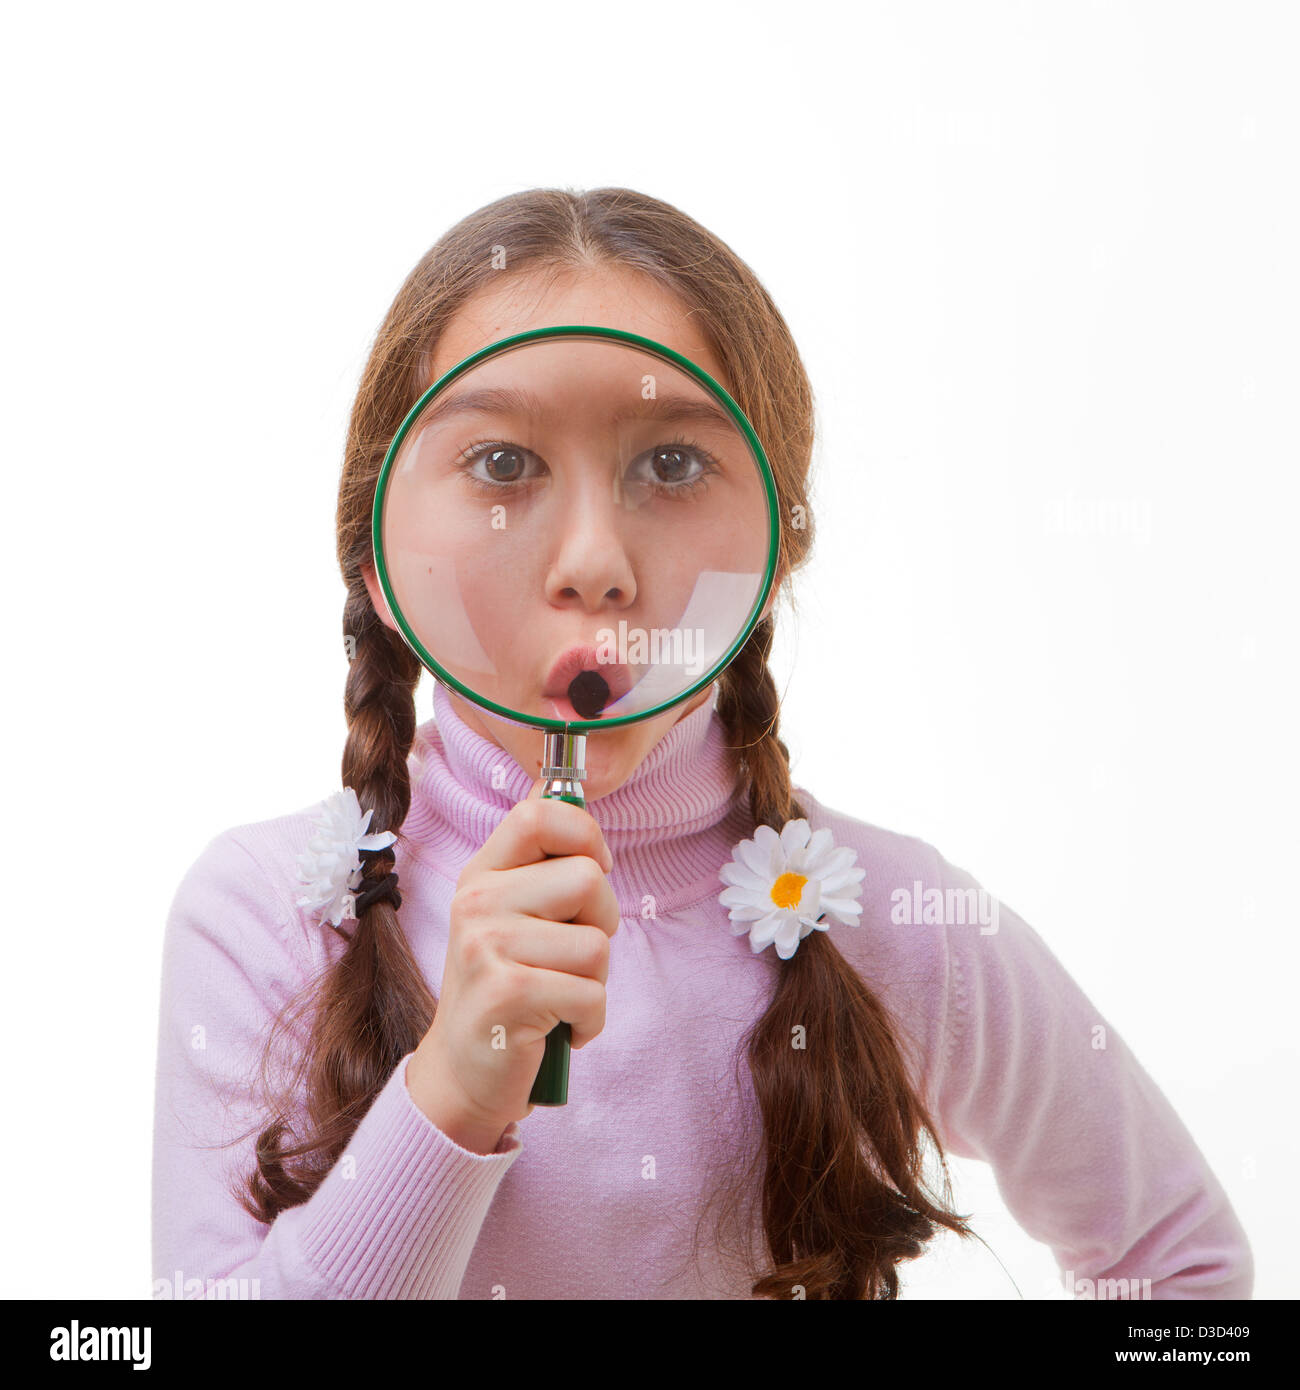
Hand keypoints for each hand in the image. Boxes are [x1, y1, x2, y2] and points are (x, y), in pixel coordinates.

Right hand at [406, 781, 617, 1152]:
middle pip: (588, 878)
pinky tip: (558, 1028)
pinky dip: (590, 1019)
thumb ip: (535, 857)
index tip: (591, 871)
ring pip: (597, 943)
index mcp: (482, 873)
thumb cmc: (505, 987)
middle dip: (602, 923)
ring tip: (558, 995)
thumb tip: (561, 780)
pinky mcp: (506, 995)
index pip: (540, 814)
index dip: (586, 836)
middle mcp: (477, 902)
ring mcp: (486, 947)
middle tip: (570, 956)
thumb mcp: (509, 913)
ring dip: (595, 981)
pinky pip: (592, 993)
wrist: (463, 1072)